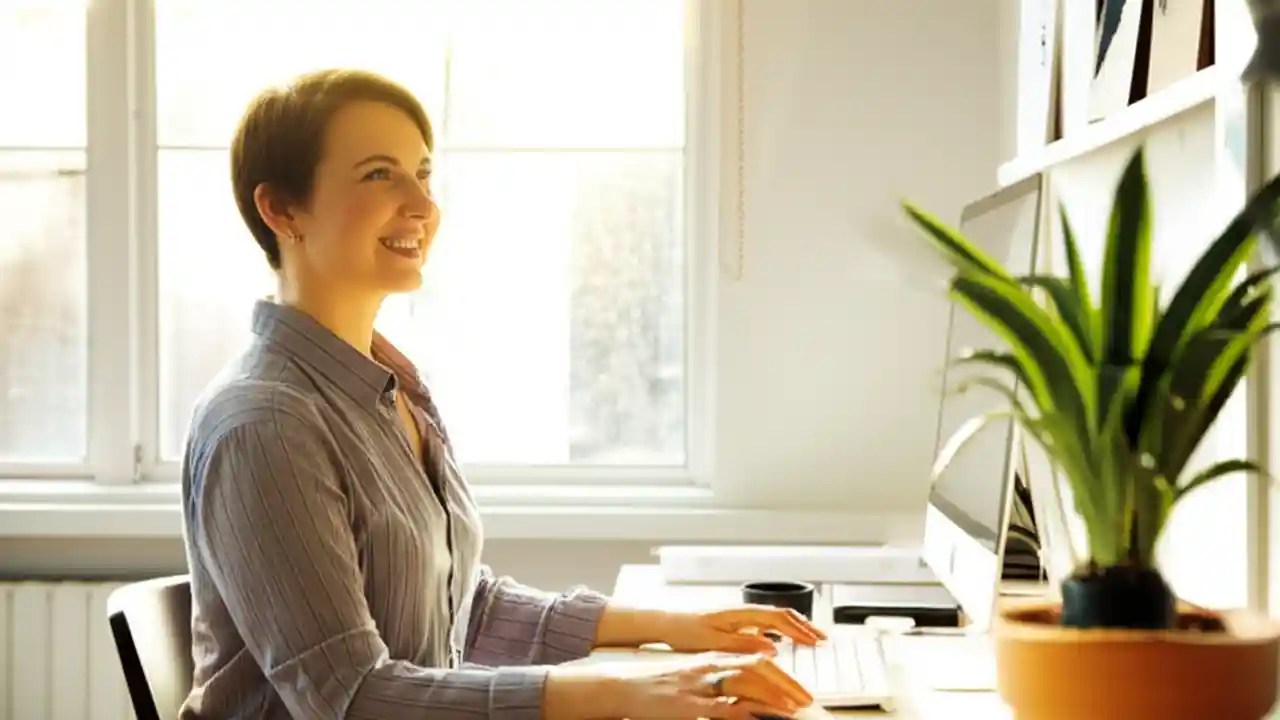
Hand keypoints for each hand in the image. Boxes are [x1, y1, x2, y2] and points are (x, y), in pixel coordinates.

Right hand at [544, 652, 813, 719]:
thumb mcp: (694, 681)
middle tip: (806, 702)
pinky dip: (740, 712)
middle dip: (785, 684)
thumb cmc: (660, 688)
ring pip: (742, 684)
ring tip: (791, 710)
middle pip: (756, 668)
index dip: (783, 675)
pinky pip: (718, 707)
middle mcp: (709, 668)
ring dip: (770, 697)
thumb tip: (748, 700)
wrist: (623, 687)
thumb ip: (720, 685)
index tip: (801, 692)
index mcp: (713, 661)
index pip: (756, 661)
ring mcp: (698, 686)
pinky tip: (754, 717)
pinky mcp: (685, 705)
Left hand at [658, 607, 827, 654]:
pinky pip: (765, 624)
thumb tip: (772, 647)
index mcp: (741, 613)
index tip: (815, 641)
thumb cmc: (686, 631)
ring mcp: (740, 616)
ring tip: (810, 637)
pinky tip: (782, 640)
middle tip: (822, 638)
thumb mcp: (714, 642)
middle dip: (804, 626)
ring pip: (775, 618)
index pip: (779, 618)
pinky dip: (780, 630)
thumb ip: (744, 644)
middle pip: (782, 615)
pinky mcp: (735, 623)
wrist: (668, 623)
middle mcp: (743, 611)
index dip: (800, 630)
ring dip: (794, 627)